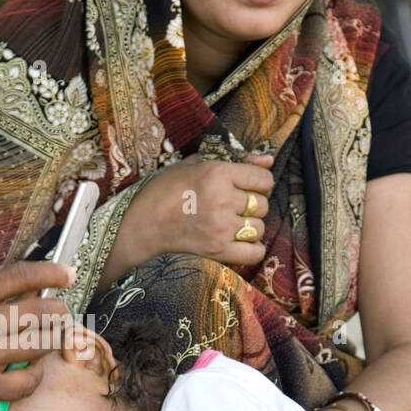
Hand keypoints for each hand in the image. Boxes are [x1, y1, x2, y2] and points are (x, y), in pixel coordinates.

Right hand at [0, 261, 73, 410]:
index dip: (52, 272)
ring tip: (46, 340)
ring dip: (50, 342)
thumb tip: (35, 288)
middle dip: (58, 312)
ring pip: (40, 344)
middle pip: (40, 310)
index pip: (22, 276)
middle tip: (59, 315)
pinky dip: (35, 375)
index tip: (68, 274)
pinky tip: (28, 370)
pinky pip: (28, 381)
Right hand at [119, 151, 274, 271]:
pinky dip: (252, 249)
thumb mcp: (195, 164)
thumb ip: (234, 158)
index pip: (264, 179)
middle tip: (233, 207)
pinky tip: (239, 242)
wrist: (142, 225)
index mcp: (218, 173)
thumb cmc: (165, 190)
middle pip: (263, 205)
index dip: (259, 183)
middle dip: (253, 205)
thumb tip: (268, 161)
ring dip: (249, 227)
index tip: (246, 188)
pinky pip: (254, 252)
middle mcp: (223, 199)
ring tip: (231, 224)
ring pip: (259, 228)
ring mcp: (221, 227)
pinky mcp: (217, 250)